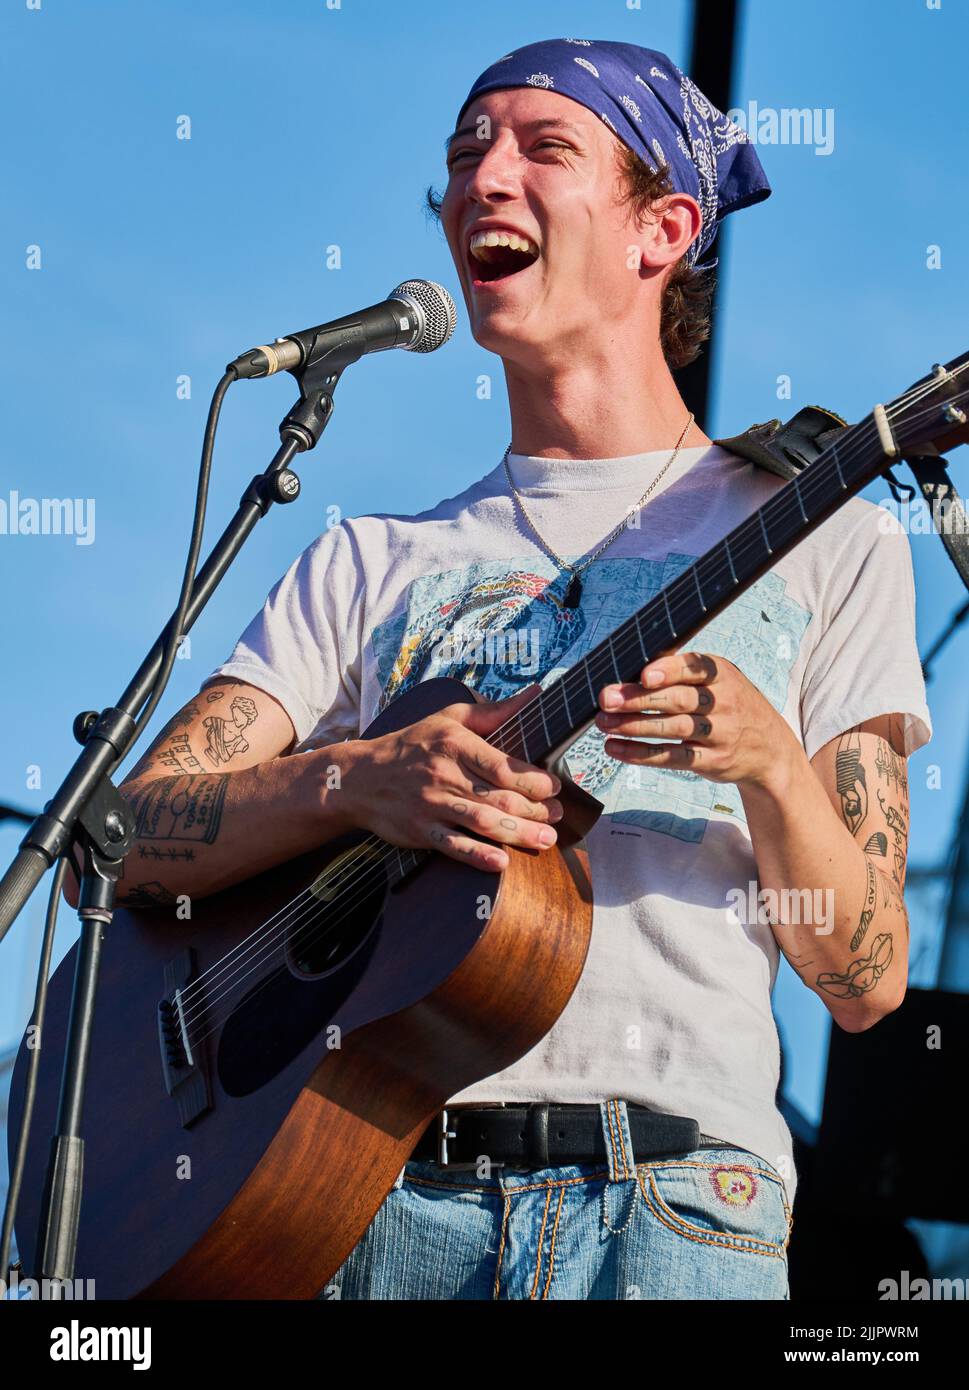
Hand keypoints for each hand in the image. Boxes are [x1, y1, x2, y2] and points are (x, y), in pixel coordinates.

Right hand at [344, 684, 562, 871]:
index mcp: (454, 744)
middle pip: (499, 797)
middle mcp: (444, 774)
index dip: (534, 781)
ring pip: (483, 823)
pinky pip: (453, 846)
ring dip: (519, 834)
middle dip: (536, 811)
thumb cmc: (413, 744)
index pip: (503, 766)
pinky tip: (502, 863)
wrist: (361, 777)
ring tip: (546, 840)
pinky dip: (479, 856)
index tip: (554, 788)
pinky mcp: (420, 831)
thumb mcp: (450, 718)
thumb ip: (495, 711)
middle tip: (557, 817)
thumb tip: (536, 694)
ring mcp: (431, 804)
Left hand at [594, 651, 801, 790]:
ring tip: (603, 723)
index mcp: (723, 675)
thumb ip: (685, 673)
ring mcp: (720, 734)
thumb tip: (631, 665)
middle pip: (679, 700)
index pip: (697, 668)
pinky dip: (641, 754)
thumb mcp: (721, 682)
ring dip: (634, 726)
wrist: (770, 751)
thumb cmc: (731, 707)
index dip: (671, 670)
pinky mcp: (712, 761)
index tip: (644, 674)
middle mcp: (724, 703)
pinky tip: (616, 749)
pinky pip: (672, 758)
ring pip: (673, 729)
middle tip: (606, 699)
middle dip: (639, 699)